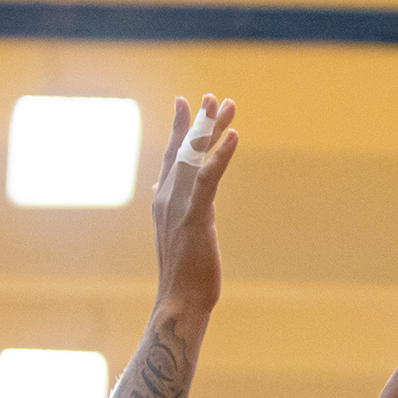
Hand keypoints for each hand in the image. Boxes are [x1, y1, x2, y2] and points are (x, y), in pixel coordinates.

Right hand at [151, 94, 238, 313]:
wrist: (179, 300)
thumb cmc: (185, 274)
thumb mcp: (185, 234)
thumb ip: (184, 210)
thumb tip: (179, 195)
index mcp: (164, 201)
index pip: (173, 157)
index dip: (180, 129)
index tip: (186, 103)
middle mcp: (167, 197)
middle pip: (185, 150)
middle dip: (200, 121)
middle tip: (213, 96)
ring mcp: (178, 205)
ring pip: (196, 157)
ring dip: (212, 129)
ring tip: (227, 106)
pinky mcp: (195, 215)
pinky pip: (209, 178)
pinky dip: (221, 154)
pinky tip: (233, 135)